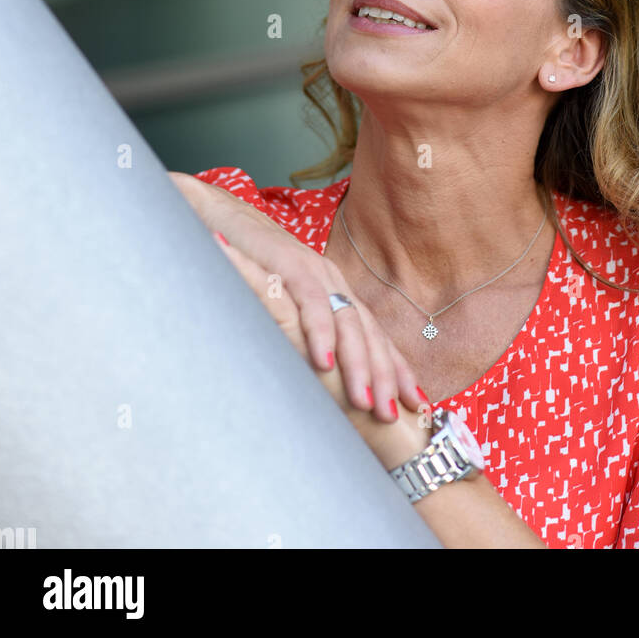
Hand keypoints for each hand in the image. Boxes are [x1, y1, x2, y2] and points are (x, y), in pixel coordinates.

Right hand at [168, 172, 425, 423]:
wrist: (221, 220)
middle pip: (369, 334)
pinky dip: (320, 334)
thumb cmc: (250, 269)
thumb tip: (317, 380)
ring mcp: (314, 273)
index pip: (374, 336)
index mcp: (336, 293)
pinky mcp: (289, 266)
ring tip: (366, 403)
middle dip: (385, 376)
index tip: (417, 406)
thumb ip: (302, 335)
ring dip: (359, 365)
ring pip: (347, 323)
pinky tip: (324, 363)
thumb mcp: (283, 307)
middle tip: (395, 417)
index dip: (396, 370)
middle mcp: (333, 283)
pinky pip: (311, 304)